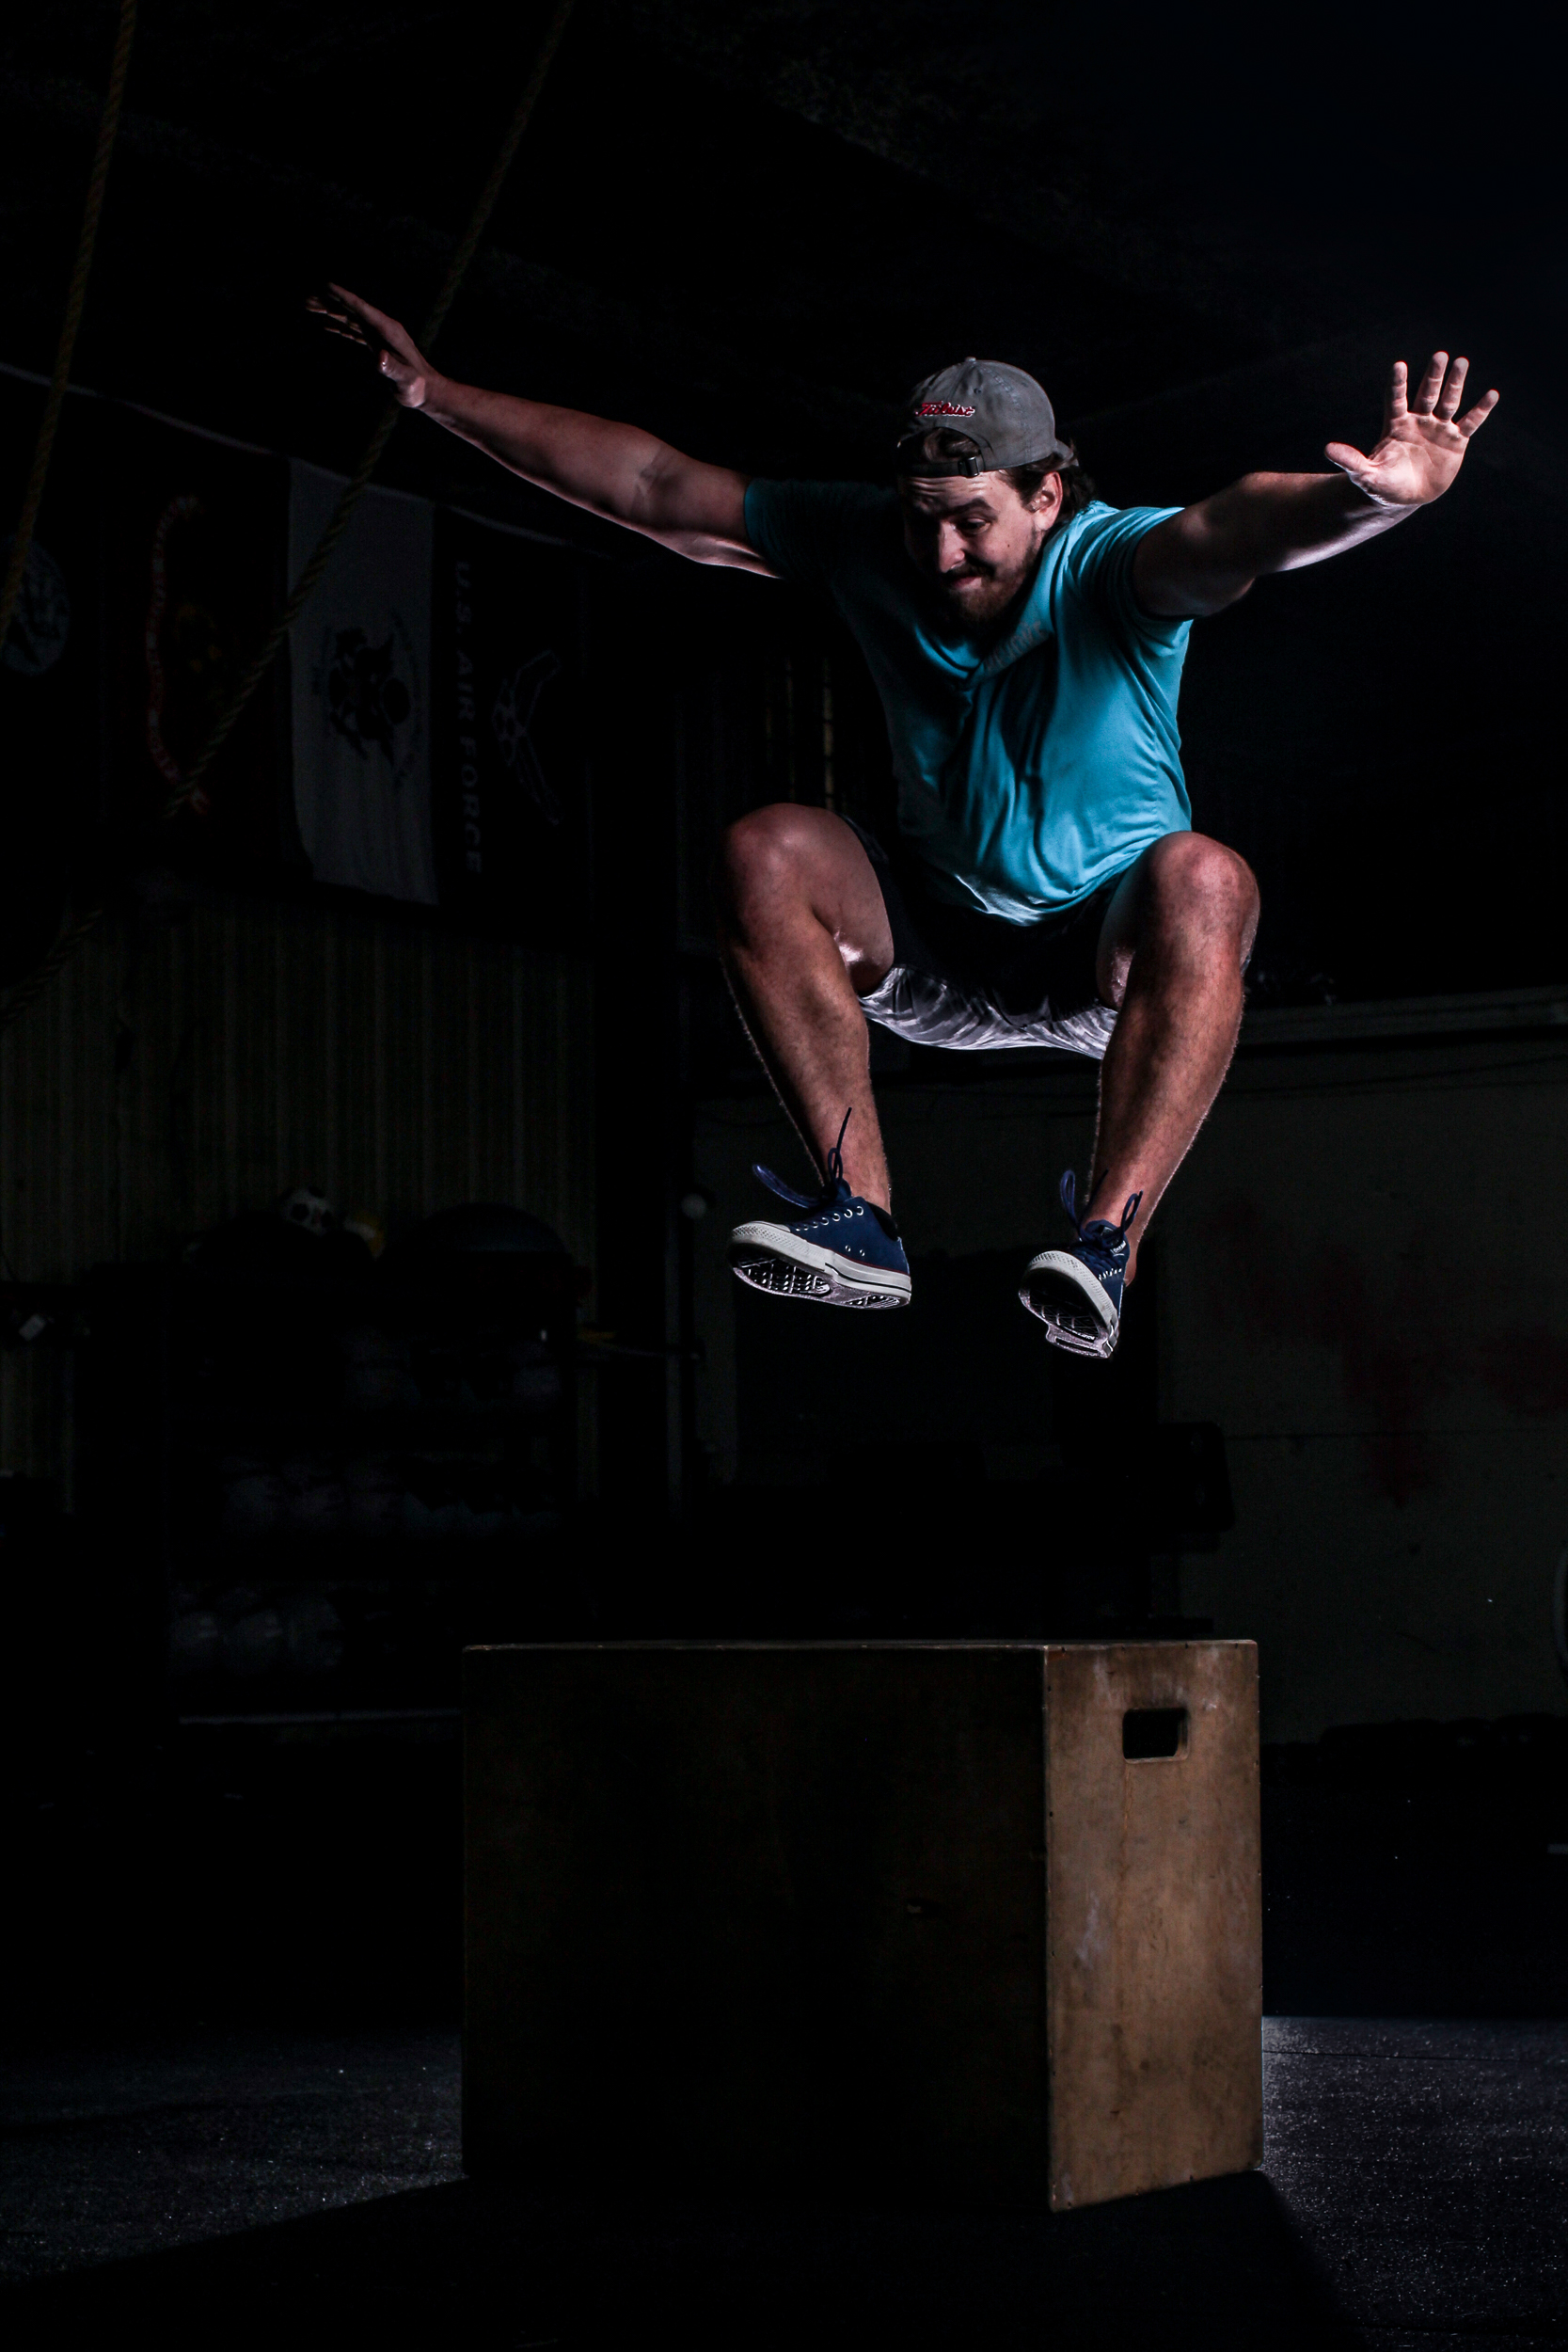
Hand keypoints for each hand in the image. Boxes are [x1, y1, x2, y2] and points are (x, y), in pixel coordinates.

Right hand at [305, 284, 440, 410]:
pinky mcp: (376, 345)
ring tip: (309, 307)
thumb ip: (392, 368)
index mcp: (388, 330)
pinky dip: (339, 327)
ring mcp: (379, 336)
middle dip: (329, 303)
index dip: (344, 297)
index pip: (362, 309)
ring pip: (350, 319)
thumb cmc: (416, 386)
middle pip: (352, 311)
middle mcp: (382, 328)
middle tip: (306, 299)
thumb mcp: (404, 379)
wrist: (426, 391)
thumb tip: (378, 358)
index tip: (325, 285)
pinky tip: (326, 324)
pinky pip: (354, 332)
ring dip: (330, 312)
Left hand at [1325, 352, 1497, 507]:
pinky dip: (1481, 410)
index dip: (1398, 384)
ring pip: (1448, 401)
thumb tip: (1327, 449)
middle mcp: (1418, 420)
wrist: (1404, 496)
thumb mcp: (1365, 474)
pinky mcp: (1455, 440)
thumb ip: (1350, 460)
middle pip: (1426, 393)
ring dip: (1455, 383)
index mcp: (1396, 425)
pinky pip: (1470, 422)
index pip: (1396, 399)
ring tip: (1462, 362)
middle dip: (1433, 376)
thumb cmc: (1381, 484)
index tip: (1399, 365)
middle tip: (1440, 356)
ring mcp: (1438, 428)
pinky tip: (1492, 395)